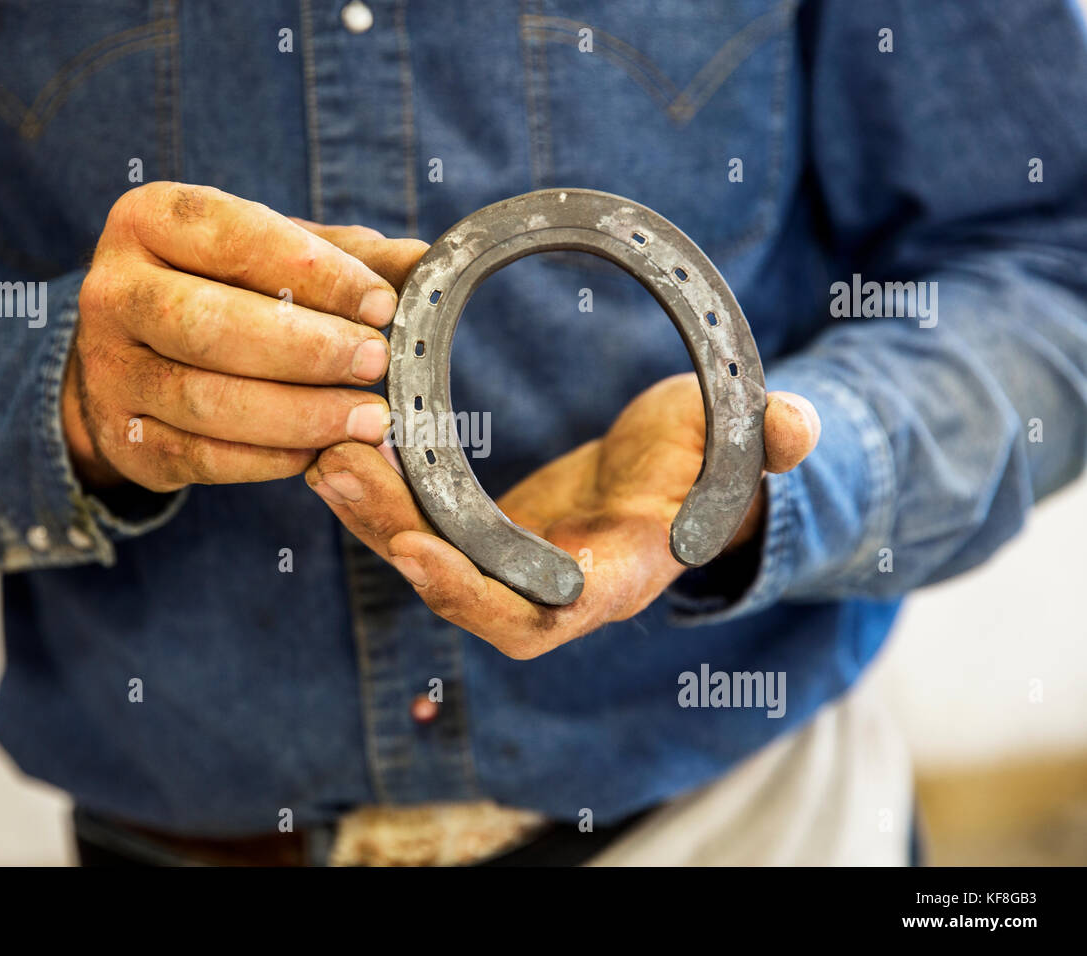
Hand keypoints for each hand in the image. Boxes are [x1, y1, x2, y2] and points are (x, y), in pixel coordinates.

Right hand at [61, 182, 425, 490]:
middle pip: (211, 325)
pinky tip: (318, 451)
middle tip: (377, 364)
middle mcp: (111, 290)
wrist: (139, 353)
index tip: (383, 305)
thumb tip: (424, 265)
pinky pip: (199, 457)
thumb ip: (349, 257)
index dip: (317, 274)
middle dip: (307, 350)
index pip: (236, 238)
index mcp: (150, 220)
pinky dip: (266, 459)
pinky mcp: (120, 436)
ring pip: (206, 400)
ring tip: (368, 419)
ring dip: (298, 414)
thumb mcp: (278, 254)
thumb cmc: (225, 288)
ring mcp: (108, 369)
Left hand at [306, 373, 819, 658]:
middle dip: (396, 539)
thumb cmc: (710, 461)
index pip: (540, 613)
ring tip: (324, 456)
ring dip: (372, 515)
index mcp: (614, 577)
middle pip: (462, 587)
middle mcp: (554, 586)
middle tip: (341, 472)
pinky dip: (380, 496)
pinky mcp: (484, 532)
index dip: (476, 593)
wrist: (675, 473)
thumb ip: (768, 442)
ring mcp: (514, 563)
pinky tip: (338, 448)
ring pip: (429, 557)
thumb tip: (800, 426)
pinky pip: (423, 525)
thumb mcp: (741, 444)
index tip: (417, 549)